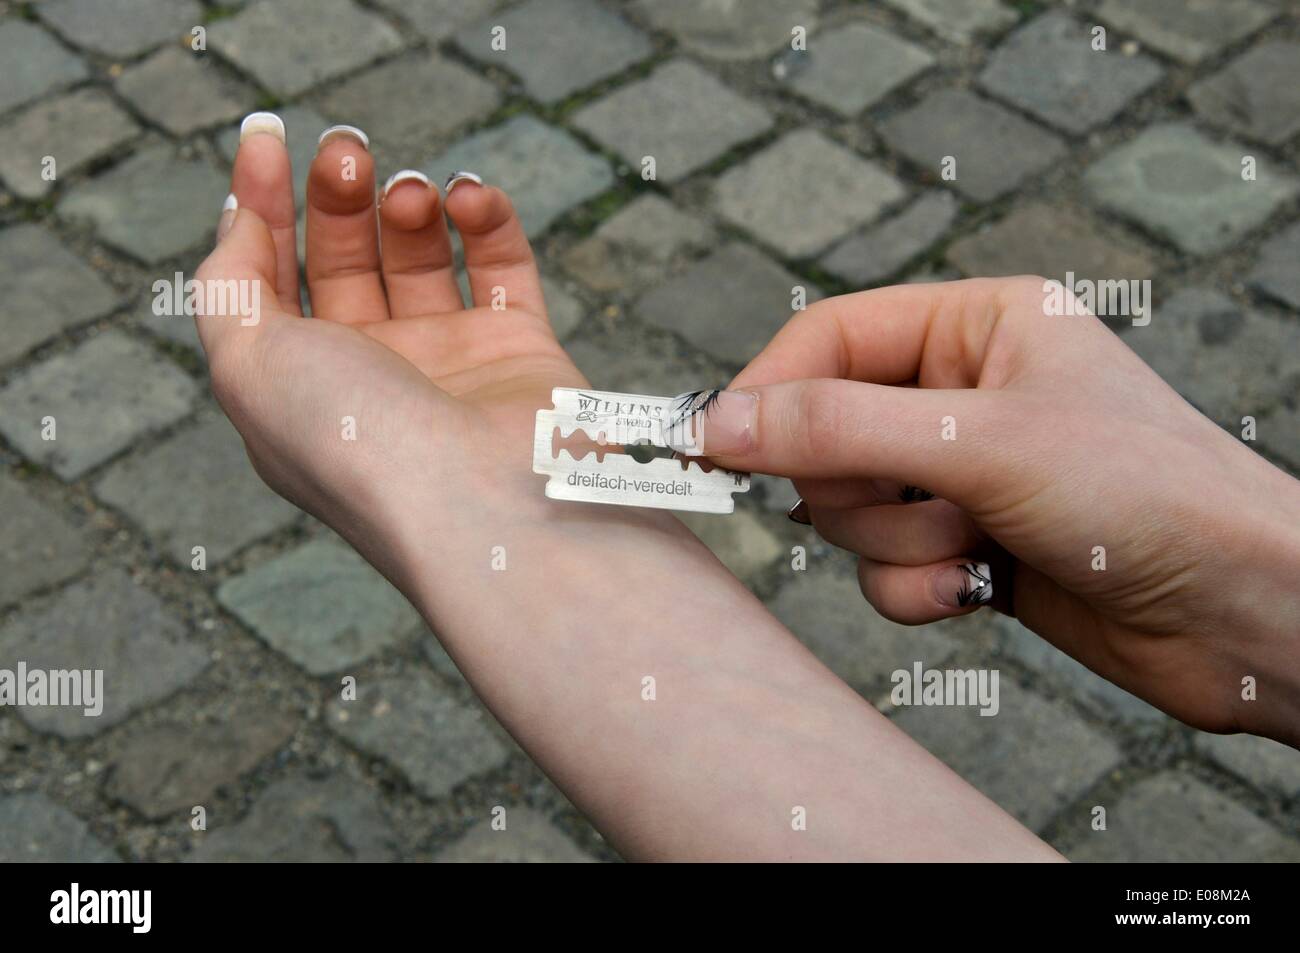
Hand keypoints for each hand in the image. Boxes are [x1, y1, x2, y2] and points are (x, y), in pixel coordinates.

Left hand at [195, 121, 587, 573]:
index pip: (269, 278)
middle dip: (337, 194)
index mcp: (298, 388)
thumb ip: (226, 284)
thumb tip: (241, 220)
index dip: (260, 205)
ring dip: (407, 202)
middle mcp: (372, 376)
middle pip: (345, 258)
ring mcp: (450, 362)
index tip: (266, 136)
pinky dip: (484, 216)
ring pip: (420, 255)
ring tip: (408, 193)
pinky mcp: (522, 349)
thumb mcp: (247, 362)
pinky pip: (502, 264)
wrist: (486, 504)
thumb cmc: (359, 444)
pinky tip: (467, 196)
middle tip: (348, 151)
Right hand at [678, 278, 1299, 744]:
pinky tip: (983, 587)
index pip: (831, 338)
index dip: (769, 390)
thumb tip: (718, 423)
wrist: (1241, 613)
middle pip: (828, 432)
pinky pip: (884, 566)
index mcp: (978, 325)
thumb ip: (837, 429)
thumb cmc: (1142, 493)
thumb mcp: (976, 444)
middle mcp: (964, 393)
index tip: (711, 445)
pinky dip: (919, 585)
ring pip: (852, 510)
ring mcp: (964, 473)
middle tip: (924, 500)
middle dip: (864, 486)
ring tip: (977, 544)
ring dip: (900, 542)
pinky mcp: (968, 545)